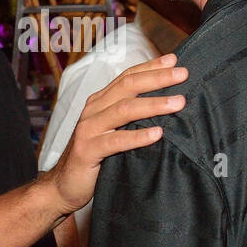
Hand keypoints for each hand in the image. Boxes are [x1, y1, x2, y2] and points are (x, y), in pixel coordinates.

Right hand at [44, 52, 186, 215]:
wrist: (63, 186)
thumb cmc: (95, 158)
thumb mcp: (113, 131)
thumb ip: (131, 116)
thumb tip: (167, 104)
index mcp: (100, 101)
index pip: (127, 76)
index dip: (151, 67)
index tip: (174, 60)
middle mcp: (93, 110)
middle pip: (128, 86)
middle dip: (157, 78)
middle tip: (183, 74)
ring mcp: (89, 129)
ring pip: (123, 110)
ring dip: (153, 104)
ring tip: (178, 103)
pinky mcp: (87, 150)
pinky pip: (115, 141)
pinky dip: (137, 136)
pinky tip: (157, 134)